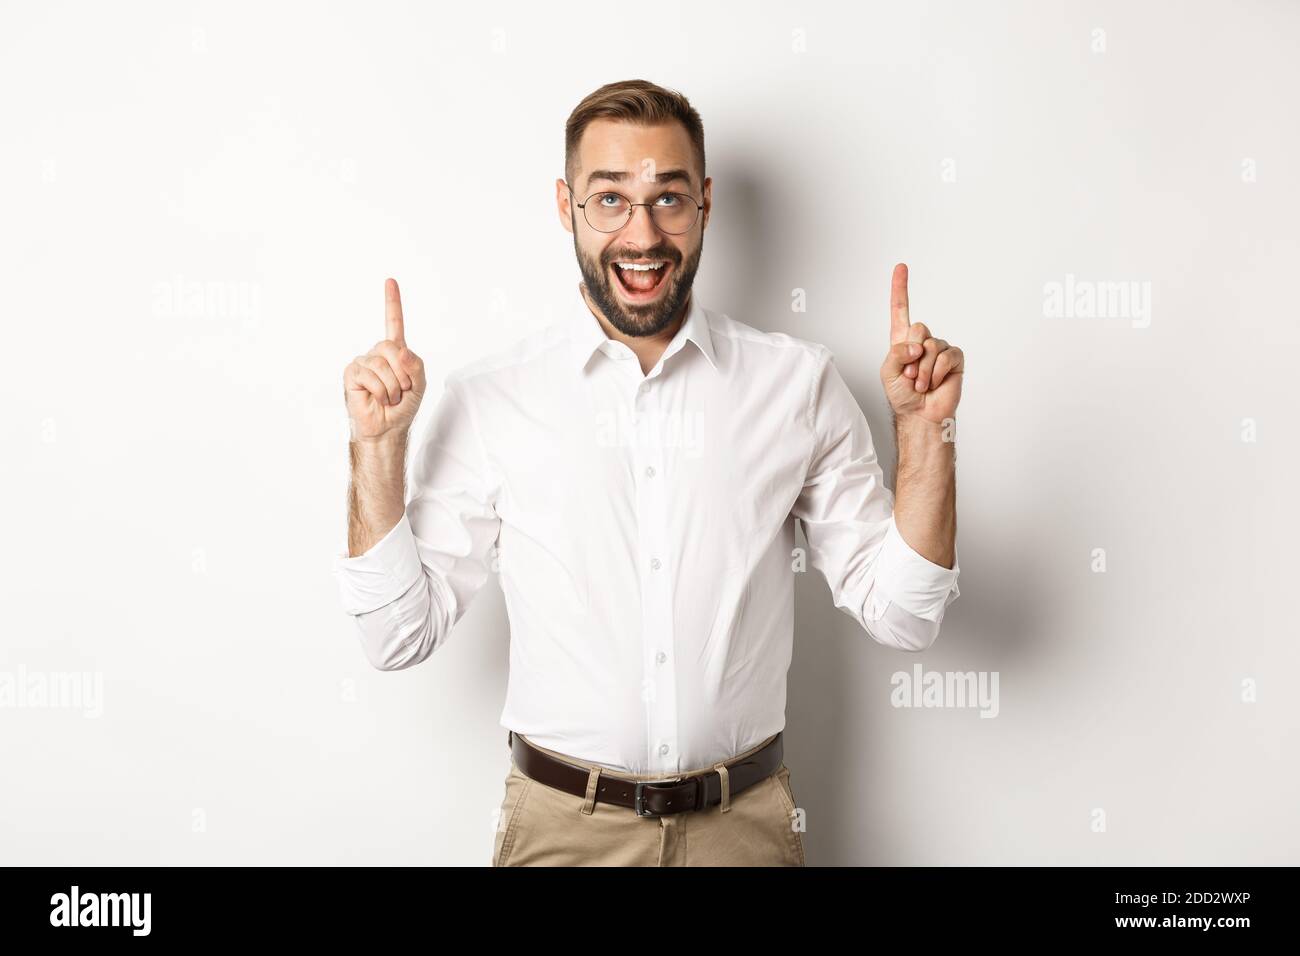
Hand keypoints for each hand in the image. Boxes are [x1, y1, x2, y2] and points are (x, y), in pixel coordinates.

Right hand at [344, 278, 426, 440]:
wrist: (388, 428)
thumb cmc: (403, 407)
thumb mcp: (419, 384)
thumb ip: (415, 364)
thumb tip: (398, 351)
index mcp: (395, 352)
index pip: (393, 323)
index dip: (392, 302)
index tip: (390, 281)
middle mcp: (377, 354)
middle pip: (391, 347)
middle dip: (403, 373)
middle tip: (401, 391)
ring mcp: (363, 362)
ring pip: (382, 364)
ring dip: (392, 387)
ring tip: (389, 398)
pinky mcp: (352, 373)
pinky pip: (370, 375)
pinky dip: (380, 391)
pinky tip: (376, 399)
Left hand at [880, 263, 963, 424]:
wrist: (920, 414)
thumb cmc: (902, 396)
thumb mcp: (888, 373)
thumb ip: (896, 353)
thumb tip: (917, 344)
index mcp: (903, 341)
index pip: (900, 310)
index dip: (900, 288)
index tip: (901, 267)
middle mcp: (922, 341)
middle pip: (918, 327)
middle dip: (911, 355)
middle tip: (909, 376)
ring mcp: (939, 349)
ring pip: (930, 345)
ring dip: (922, 370)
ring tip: (920, 384)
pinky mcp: (954, 359)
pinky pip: (946, 356)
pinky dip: (937, 372)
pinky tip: (934, 383)